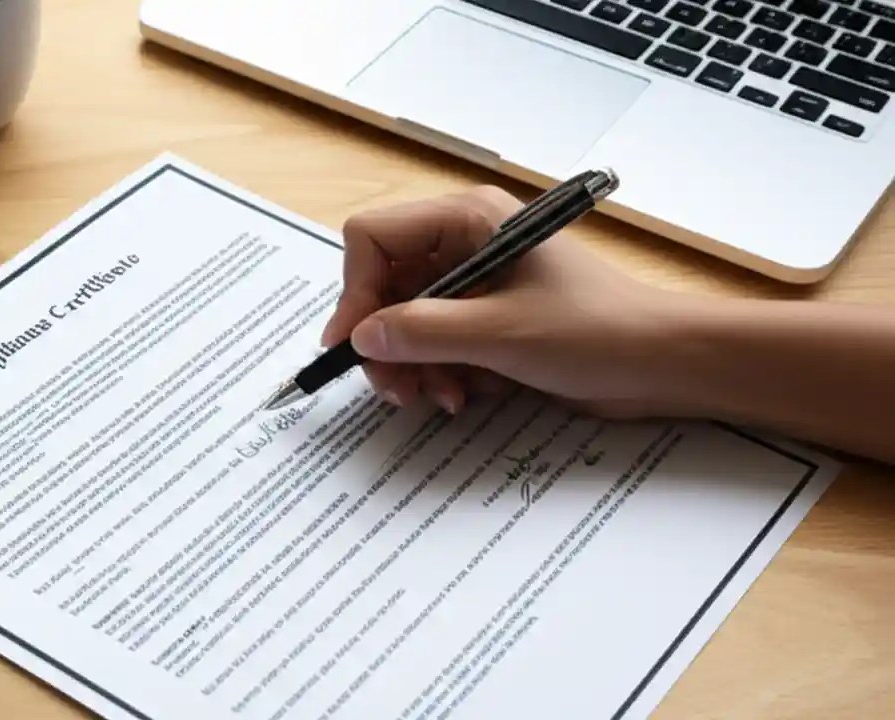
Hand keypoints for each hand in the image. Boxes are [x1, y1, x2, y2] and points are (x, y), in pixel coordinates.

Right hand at [319, 186, 677, 418]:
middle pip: (386, 285)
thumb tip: (360, 338)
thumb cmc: (597, 332)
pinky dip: (442, 372)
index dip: (355, 292)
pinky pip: (438, 341)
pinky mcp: (489, 315)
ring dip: (415, 366)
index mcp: (467, 219)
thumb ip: (423, 333)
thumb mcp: (501, 334)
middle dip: (387, 342)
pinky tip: (466, 396)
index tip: (352, 348)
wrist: (664, 362)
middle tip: (397, 392)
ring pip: (407, 320)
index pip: (373, 238)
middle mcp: (465, 241)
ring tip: (441, 399)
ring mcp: (477, 280)